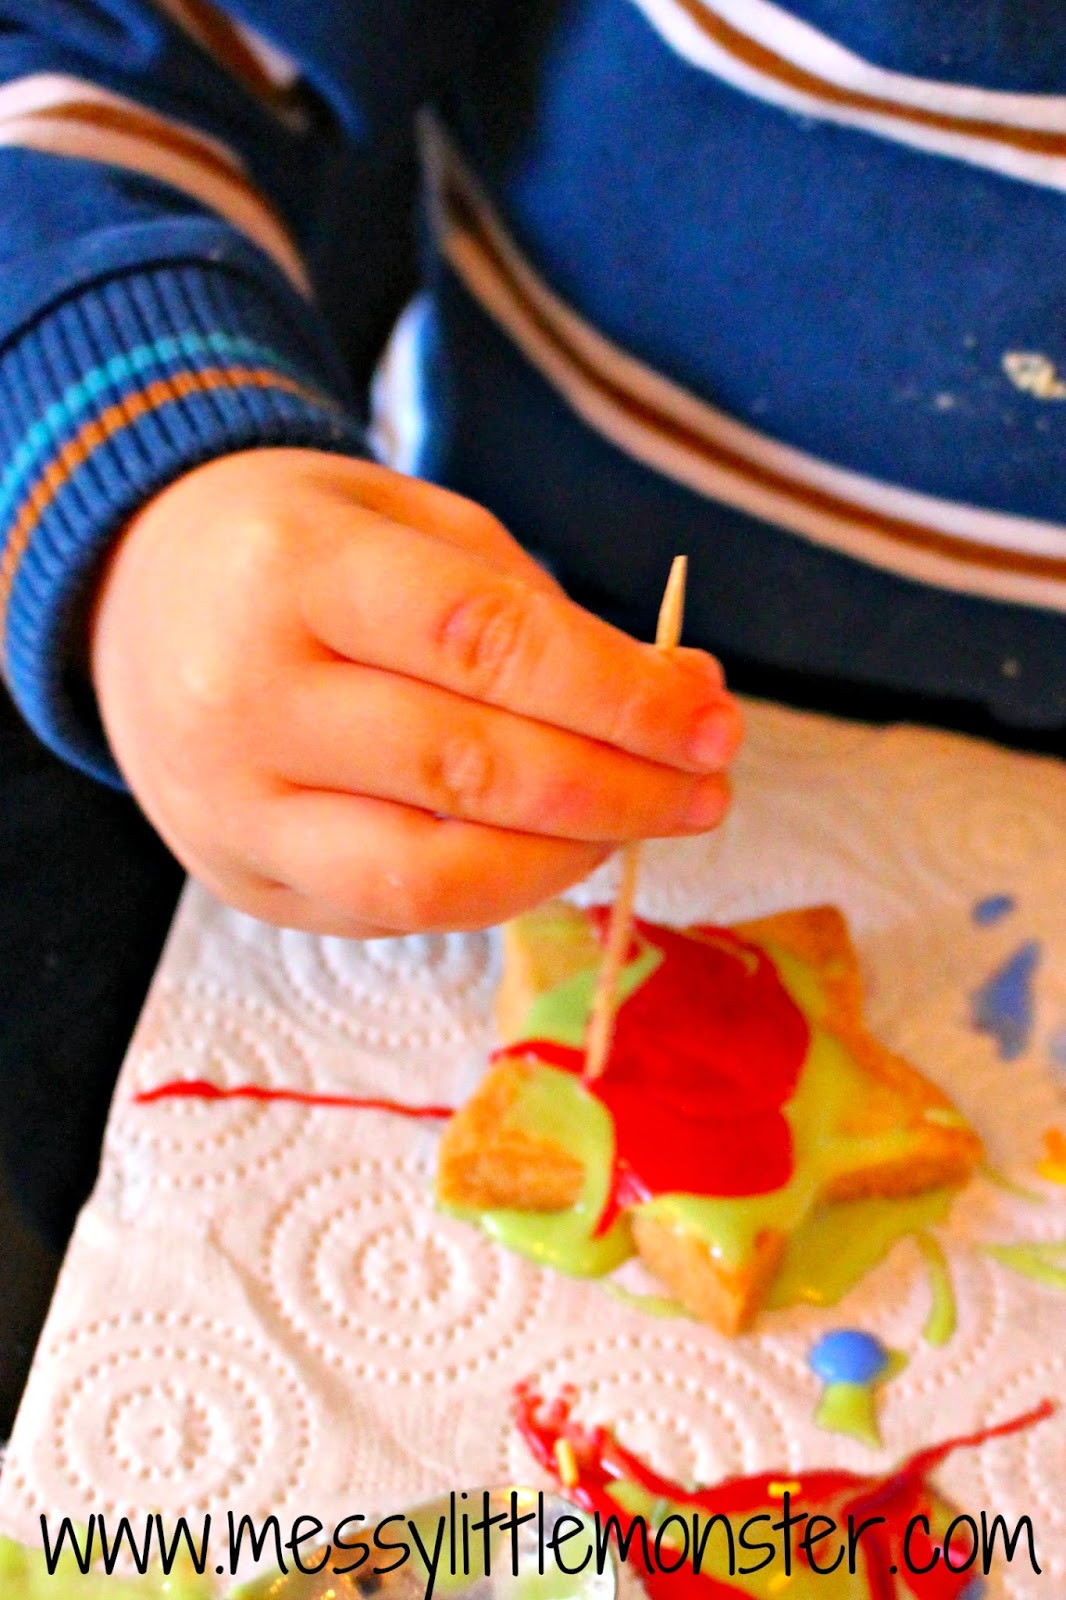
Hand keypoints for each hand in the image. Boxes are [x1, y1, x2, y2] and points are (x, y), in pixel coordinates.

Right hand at [90, 450, 741, 935]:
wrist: (138, 600)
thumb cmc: (300, 546)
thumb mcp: (411, 521)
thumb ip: (536, 609)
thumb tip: (676, 701)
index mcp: (292, 569)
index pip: (485, 644)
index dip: (620, 693)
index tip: (712, 717)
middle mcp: (246, 697)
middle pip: (470, 768)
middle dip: (620, 788)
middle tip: (709, 784)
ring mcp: (232, 805)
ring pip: (435, 872)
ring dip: (571, 858)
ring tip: (645, 822)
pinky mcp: (243, 879)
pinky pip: (399, 911)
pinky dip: (502, 887)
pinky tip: (558, 847)